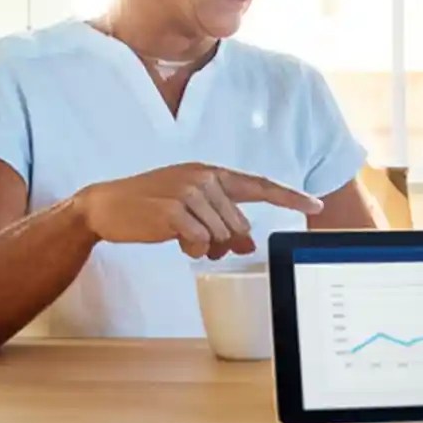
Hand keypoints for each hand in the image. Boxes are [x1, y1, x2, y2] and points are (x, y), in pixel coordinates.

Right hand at [73, 162, 322, 259]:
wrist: (106, 206)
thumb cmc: (151, 207)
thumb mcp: (191, 210)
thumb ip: (222, 222)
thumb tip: (248, 244)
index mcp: (212, 173)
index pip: (259, 185)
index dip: (290, 196)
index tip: (315, 205)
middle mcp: (204, 177)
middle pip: (239, 224)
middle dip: (224, 241)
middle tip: (197, 241)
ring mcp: (189, 191)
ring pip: (221, 235)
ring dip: (203, 246)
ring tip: (180, 236)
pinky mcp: (174, 210)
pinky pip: (200, 241)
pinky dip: (190, 249)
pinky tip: (174, 240)